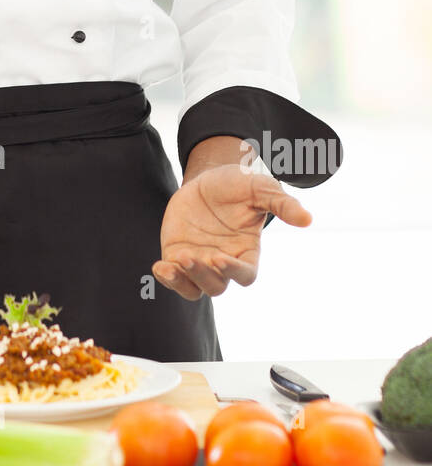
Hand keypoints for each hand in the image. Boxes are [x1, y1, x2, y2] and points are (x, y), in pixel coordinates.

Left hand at [153, 164, 311, 300]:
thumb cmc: (239, 185)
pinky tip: (159, 267)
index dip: (233, 271)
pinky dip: (166, 278)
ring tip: (173, 262)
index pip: (245, 275)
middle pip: (217, 285)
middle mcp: (223, 262)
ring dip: (184, 280)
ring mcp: (199, 262)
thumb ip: (282, 204)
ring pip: (194, 288)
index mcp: (246, 253)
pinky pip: (173, 277)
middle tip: (191, 255)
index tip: (219, 257)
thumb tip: (308, 219)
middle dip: (203, 274)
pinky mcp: (177, 255)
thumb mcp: (261, 189)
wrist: (207, 178)